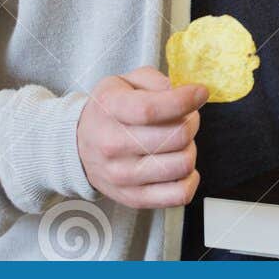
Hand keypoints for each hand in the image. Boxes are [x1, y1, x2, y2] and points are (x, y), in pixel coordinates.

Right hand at [77, 67, 205, 208]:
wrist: (78, 145)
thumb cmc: (109, 111)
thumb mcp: (124, 81)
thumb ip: (154, 80)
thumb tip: (181, 94)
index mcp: (110, 109)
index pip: (151, 109)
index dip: (184, 100)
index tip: (200, 93)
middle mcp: (112, 145)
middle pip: (176, 136)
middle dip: (192, 121)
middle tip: (187, 117)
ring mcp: (122, 176)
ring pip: (182, 164)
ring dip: (190, 148)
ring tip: (178, 141)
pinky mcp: (134, 198)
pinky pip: (179, 195)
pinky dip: (190, 179)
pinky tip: (180, 162)